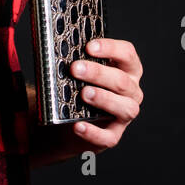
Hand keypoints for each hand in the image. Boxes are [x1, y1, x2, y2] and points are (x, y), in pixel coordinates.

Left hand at [36, 37, 142, 160]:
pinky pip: (108, 137)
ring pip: (125, 108)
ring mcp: (124, 115)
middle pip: (122, 81)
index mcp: (126, 69)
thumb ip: (75, 60)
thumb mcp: (79, 71)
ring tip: (83, 94)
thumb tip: (53, 49)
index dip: (111, 48)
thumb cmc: (76, 88)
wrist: (65, 121)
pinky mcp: (113, 135)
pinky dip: (94, 132)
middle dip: (99, 73)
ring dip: (104, 99)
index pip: (127, 54)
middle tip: (75, 69)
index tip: (89, 47)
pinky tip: (78, 126)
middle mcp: (131, 92)